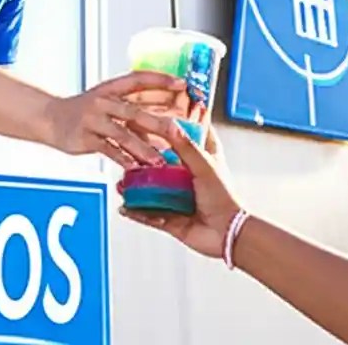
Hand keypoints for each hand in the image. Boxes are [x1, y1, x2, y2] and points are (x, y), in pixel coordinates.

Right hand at [43, 71, 184, 166]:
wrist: (51, 118)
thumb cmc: (87, 111)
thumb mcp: (109, 102)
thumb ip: (135, 108)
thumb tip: (168, 116)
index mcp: (112, 88)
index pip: (139, 79)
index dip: (160, 80)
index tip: (182, 83)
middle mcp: (103, 101)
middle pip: (134, 111)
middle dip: (158, 122)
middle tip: (179, 132)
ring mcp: (93, 120)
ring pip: (122, 134)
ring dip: (143, 148)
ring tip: (160, 161)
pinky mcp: (85, 138)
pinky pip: (108, 150)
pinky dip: (123, 160)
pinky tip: (135, 168)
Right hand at [120, 123, 242, 258]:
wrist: (227, 233)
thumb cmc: (225, 198)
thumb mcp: (205, 166)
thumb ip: (186, 147)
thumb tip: (170, 125)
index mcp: (203, 158)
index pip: (190, 133)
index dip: (177, 123)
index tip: (159, 113)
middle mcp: (188, 175)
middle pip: (163, 160)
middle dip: (145, 157)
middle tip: (128, 148)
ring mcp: (177, 196)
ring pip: (152, 187)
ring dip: (136, 185)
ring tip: (121, 181)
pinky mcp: (170, 217)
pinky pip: (148, 213)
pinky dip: (136, 211)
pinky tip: (125, 207)